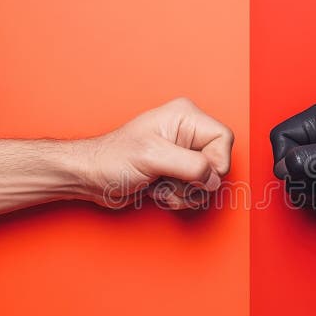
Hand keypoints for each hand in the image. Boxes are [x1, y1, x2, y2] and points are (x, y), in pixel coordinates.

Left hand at [80, 97, 233, 208]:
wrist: (92, 177)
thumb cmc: (111, 158)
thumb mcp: (152, 156)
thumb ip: (189, 165)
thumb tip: (213, 178)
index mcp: (185, 117)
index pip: (223, 139)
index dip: (215, 162)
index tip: (196, 174)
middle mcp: (188, 134)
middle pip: (218, 164)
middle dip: (195, 182)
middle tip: (169, 179)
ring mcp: (184, 155)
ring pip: (208, 183)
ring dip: (185, 193)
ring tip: (160, 184)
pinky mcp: (179, 174)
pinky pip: (196, 193)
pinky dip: (179, 199)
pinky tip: (158, 190)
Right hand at [269, 102, 315, 209]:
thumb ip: (312, 159)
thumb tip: (284, 166)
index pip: (279, 136)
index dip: (286, 158)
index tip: (306, 171)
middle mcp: (314, 133)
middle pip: (282, 159)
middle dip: (300, 178)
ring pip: (291, 178)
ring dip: (308, 191)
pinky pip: (303, 189)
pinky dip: (315, 197)